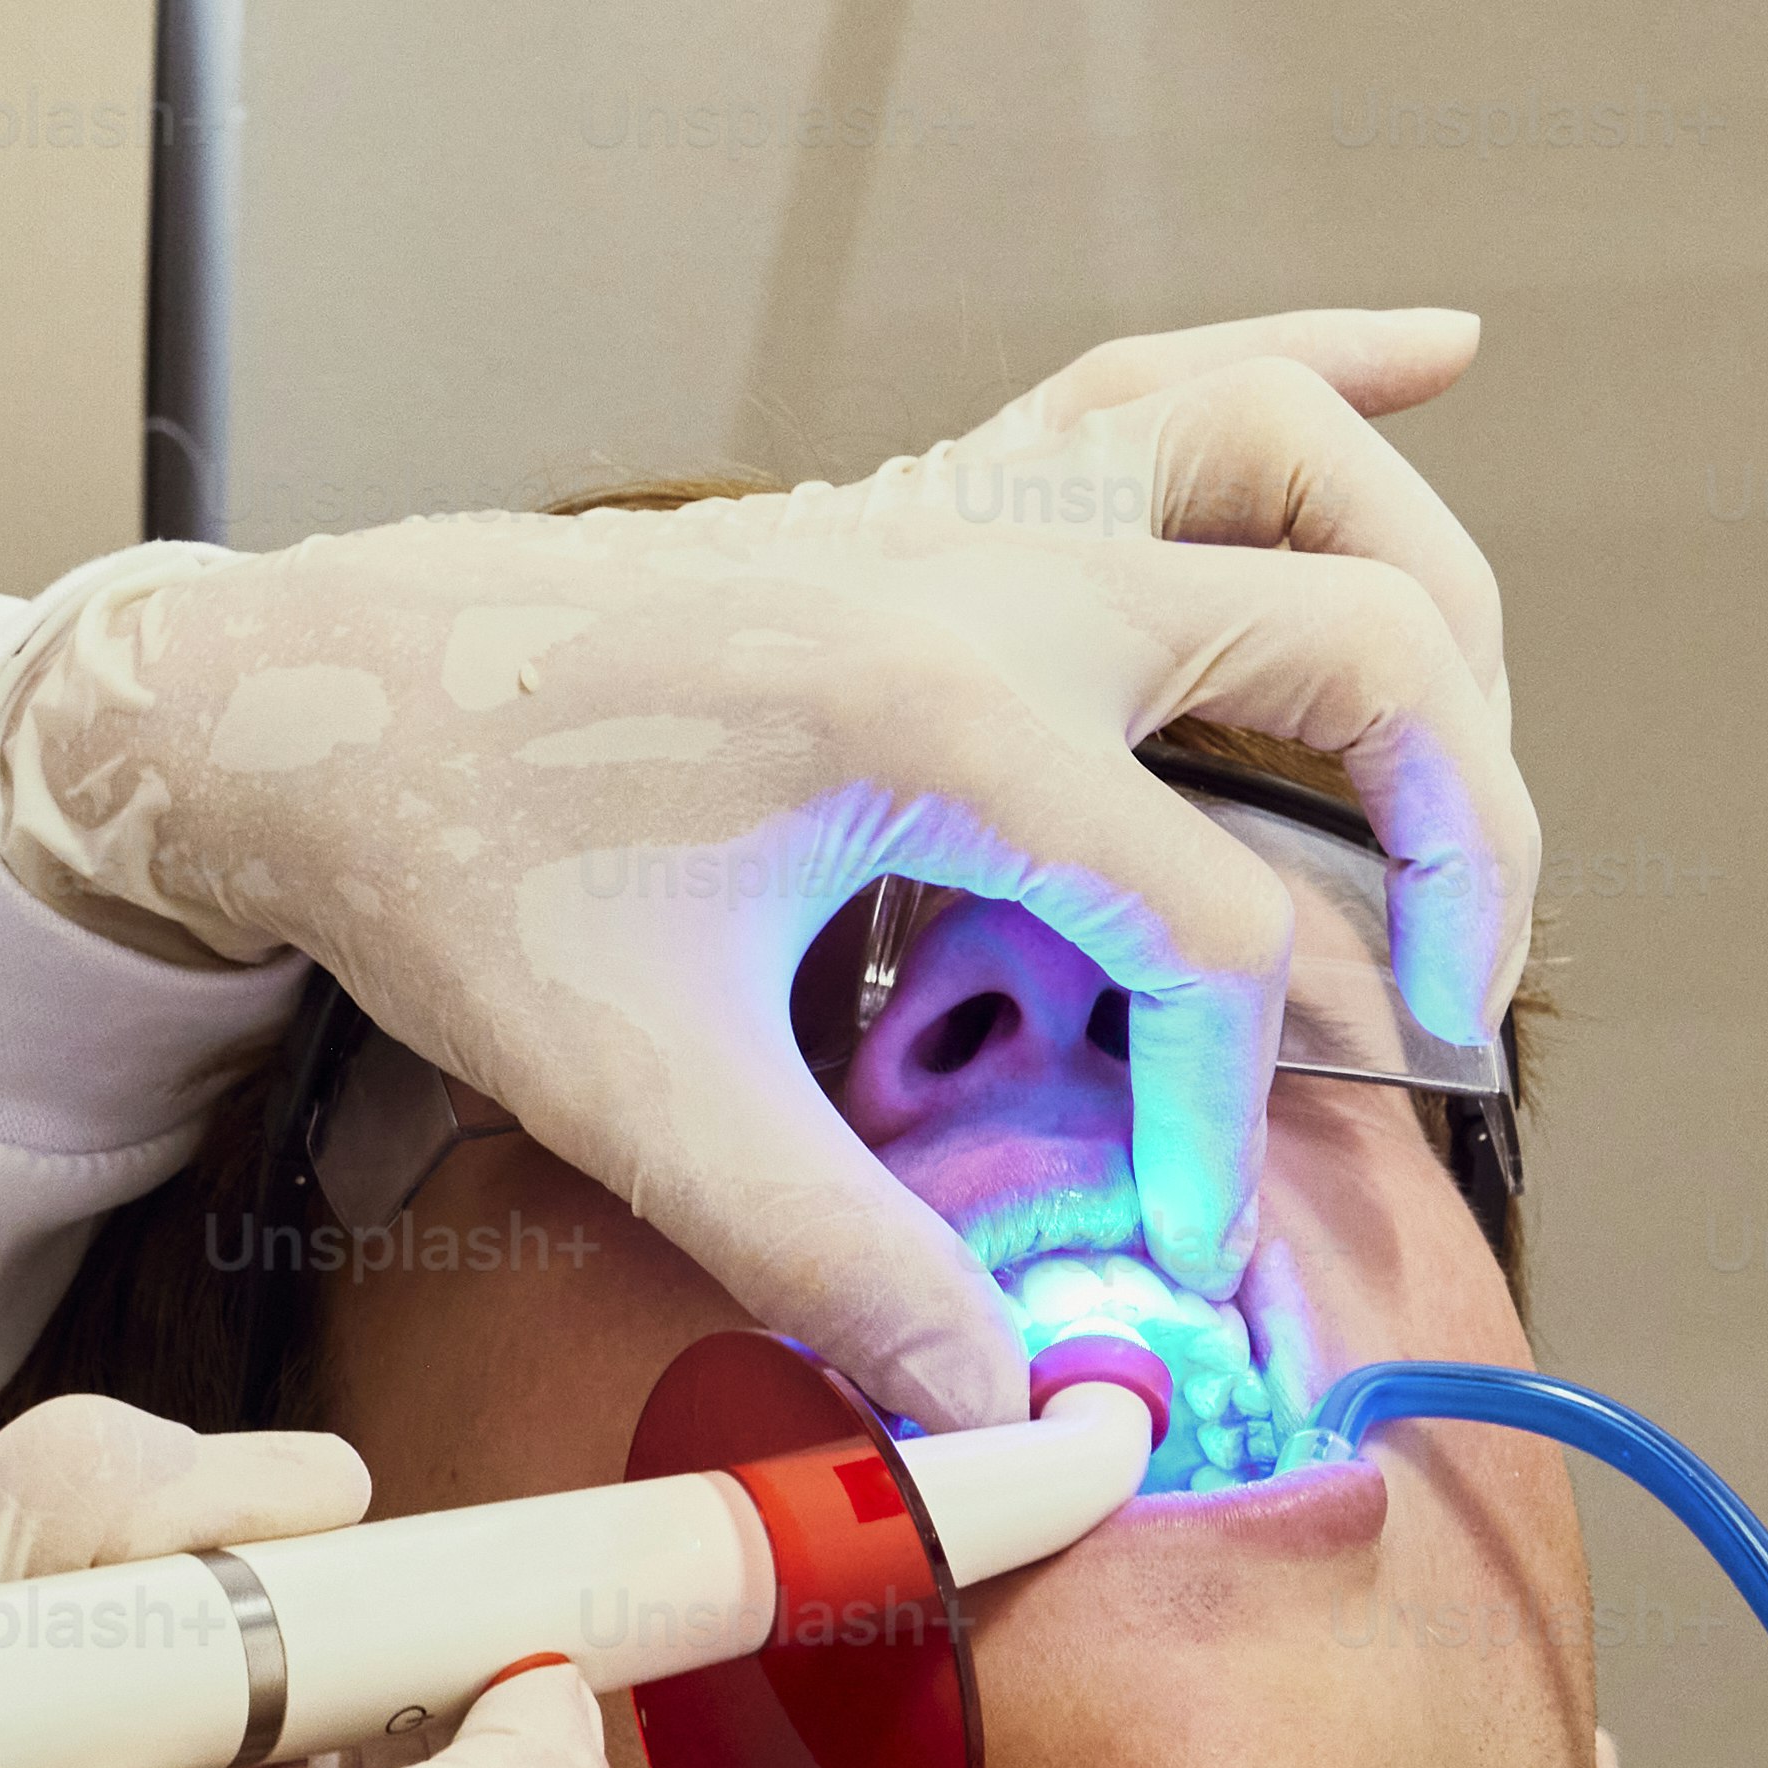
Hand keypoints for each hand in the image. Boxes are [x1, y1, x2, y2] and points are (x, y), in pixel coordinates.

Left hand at [0, 306, 1535, 1425]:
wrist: (311, 700)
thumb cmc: (458, 874)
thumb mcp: (644, 1098)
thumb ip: (848, 1260)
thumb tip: (1011, 1419)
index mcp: (935, 722)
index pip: (1211, 940)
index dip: (1229, 1122)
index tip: (1184, 1250)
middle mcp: (996, 578)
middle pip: (1363, 655)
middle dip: (1453, 844)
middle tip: (1443, 1007)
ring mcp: (977, 510)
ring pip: (1301, 474)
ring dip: (1429, 610)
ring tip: (1456, 797)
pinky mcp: (942, 494)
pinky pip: (1175, 374)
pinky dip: (1325, 362)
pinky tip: (1443, 348)